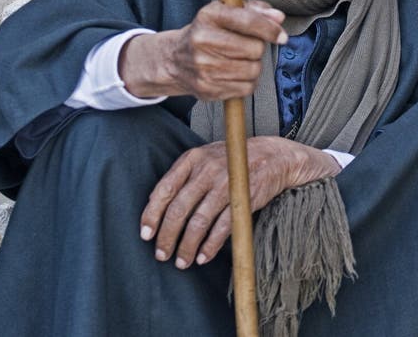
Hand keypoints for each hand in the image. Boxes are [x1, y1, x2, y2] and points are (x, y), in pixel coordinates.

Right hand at [119, 0, 287, 100]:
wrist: (175, 60)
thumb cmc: (207, 32)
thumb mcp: (225, 12)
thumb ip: (255, 10)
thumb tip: (278, 17)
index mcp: (208, 16)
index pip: (247, 21)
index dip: (270, 29)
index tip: (281, 36)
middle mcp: (203, 40)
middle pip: (254, 48)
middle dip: (257, 47)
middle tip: (245, 45)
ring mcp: (203, 67)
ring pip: (253, 70)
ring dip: (253, 65)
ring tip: (239, 59)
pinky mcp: (207, 89)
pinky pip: (246, 88)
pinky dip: (247, 81)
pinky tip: (235, 73)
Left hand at [139, 137, 340, 268]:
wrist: (272, 155)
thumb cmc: (231, 159)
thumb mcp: (204, 157)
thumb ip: (182, 176)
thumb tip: (154, 204)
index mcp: (193, 158)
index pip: (165, 188)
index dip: (152, 214)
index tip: (145, 234)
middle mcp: (207, 170)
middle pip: (179, 209)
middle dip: (167, 236)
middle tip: (161, 254)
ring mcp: (225, 185)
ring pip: (198, 222)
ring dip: (187, 247)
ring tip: (181, 262)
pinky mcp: (242, 200)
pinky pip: (222, 228)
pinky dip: (210, 246)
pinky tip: (202, 257)